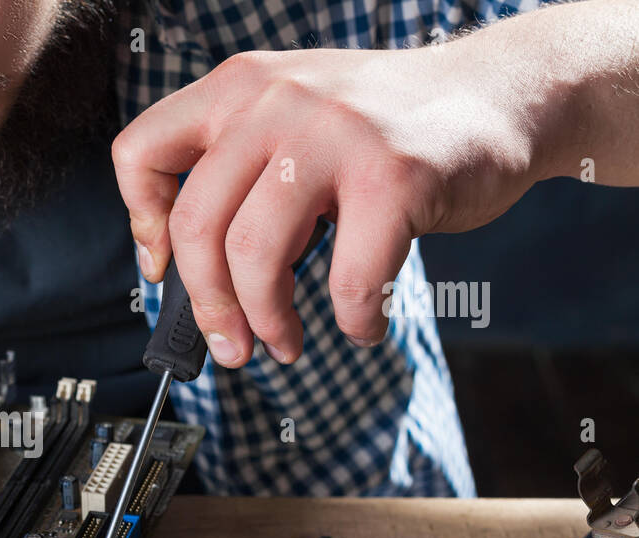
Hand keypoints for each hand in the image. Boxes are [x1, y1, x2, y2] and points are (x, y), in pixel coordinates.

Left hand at [112, 39, 556, 366]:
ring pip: (255, 255)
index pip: (140, 152)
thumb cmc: (385, 128)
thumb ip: (237, 172)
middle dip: (208, 306)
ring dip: (266, 321)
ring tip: (284, 342)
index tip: (164, 269)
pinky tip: (362, 323)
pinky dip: (353, 321)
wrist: (500, 93)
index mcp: (239, 88)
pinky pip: (348, 280)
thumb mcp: (292, 119)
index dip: (143, 225)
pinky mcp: (393, 177)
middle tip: (229, 345)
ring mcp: (335, 135)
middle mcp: (277, 100)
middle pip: (197, 225)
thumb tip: (184, 272)